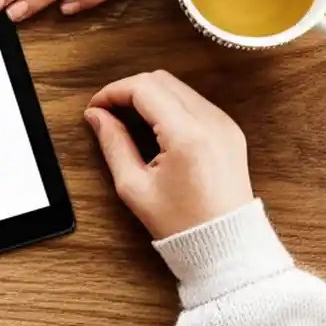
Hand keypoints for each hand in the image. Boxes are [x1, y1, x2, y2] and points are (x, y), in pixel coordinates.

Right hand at [84, 71, 252, 238]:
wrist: (227, 246)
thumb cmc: (184, 225)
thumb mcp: (135, 187)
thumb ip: (113, 144)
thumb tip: (97, 117)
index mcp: (187, 135)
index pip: (143, 88)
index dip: (113, 91)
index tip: (96, 106)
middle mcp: (210, 122)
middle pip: (160, 80)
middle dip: (129, 90)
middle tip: (108, 111)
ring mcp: (224, 124)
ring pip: (178, 87)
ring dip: (149, 95)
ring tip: (128, 118)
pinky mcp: (229, 130)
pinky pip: (194, 101)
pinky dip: (169, 104)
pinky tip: (154, 125)